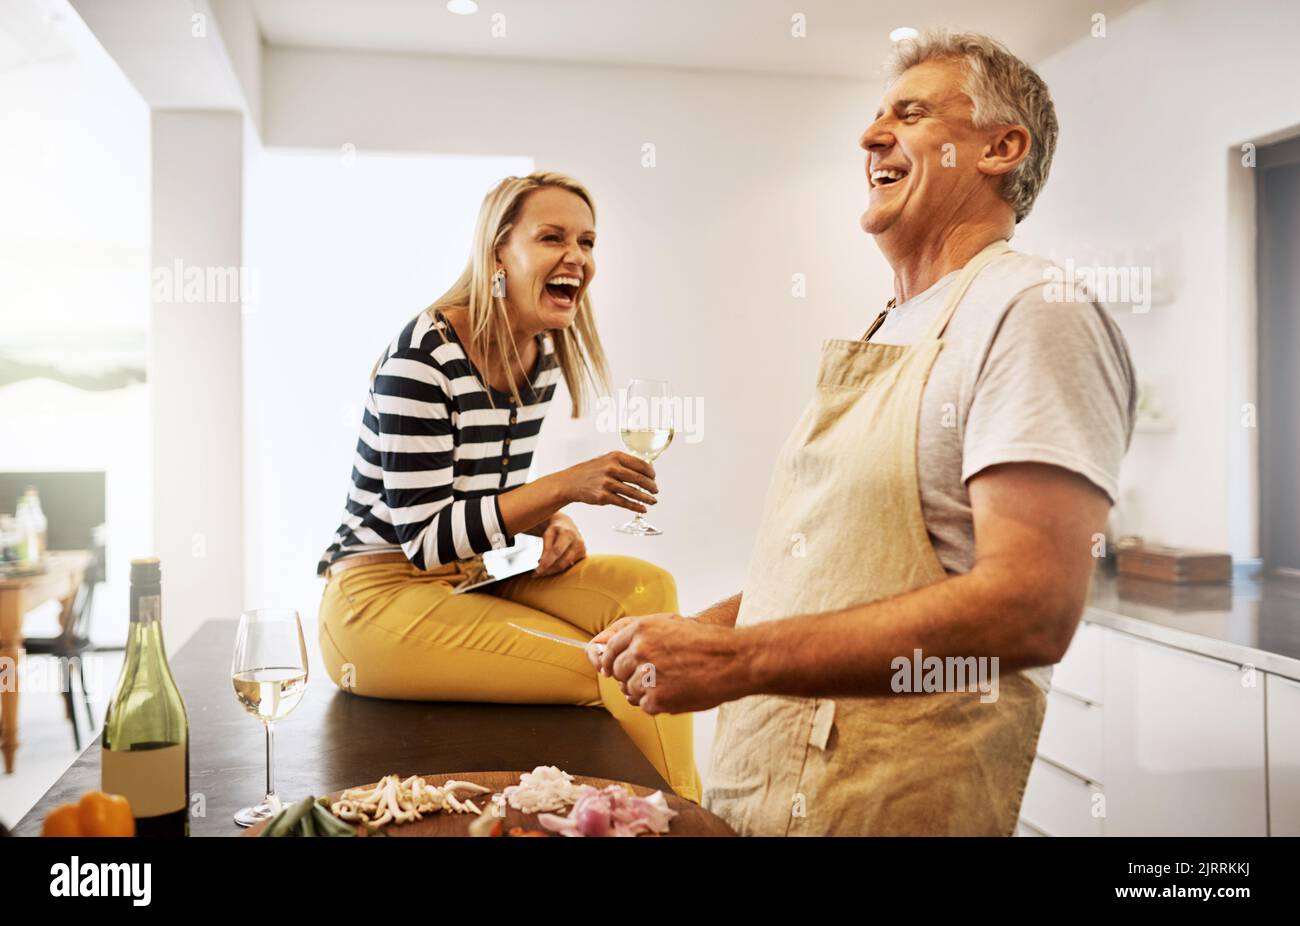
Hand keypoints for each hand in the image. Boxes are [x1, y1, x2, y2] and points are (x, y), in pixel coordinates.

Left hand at [534, 514, 586, 576]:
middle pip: (562, 562)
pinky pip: (569, 566)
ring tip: (542, 570)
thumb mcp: (548, 534)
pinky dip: (558, 568)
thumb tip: (541, 563)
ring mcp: (582, 549)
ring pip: (565, 566)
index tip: (537, 571)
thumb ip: (546, 547)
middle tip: (537, 574)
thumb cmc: (556, 530)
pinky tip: (550, 567)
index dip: (546, 562)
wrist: (568, 525)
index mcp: (567, 534)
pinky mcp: (583, 555)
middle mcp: (577, 542)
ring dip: (552, 571)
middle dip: (549, 570)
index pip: (556, 551)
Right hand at [558, 451, 657, 513]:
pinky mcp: (603, 497)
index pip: (640, 464)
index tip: (654, 478)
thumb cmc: (591, 471)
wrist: (570, 482)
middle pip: (639, 478)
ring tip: (653, 501)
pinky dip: (636, 506)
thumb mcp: (606, 460)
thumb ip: (624, 463)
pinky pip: (624, 502)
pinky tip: (643, 509)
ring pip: (633, 492)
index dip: (651, 473)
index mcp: (615, 457)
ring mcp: (607, 483)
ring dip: (646, 498)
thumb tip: (646, 469)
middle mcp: (611, 468)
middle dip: (651, 486)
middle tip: (656, 491)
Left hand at [598, 615, 750, 714]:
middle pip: (617, 671)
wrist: (732, 660)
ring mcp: (647, 675)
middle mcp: (640, 650)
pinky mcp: (657, 698)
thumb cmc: (706, 642)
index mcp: (641, 630)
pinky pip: (645, 706)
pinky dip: (657, 704)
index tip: (611, 669)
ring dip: (645, 691)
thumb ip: (641, 635)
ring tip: (670, 684)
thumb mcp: (670, 624)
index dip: (610, 662)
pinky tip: (675, 693)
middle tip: (650, 677)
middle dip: (629, 676)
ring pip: (630, 690)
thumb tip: (616, 651)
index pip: (610, 650)